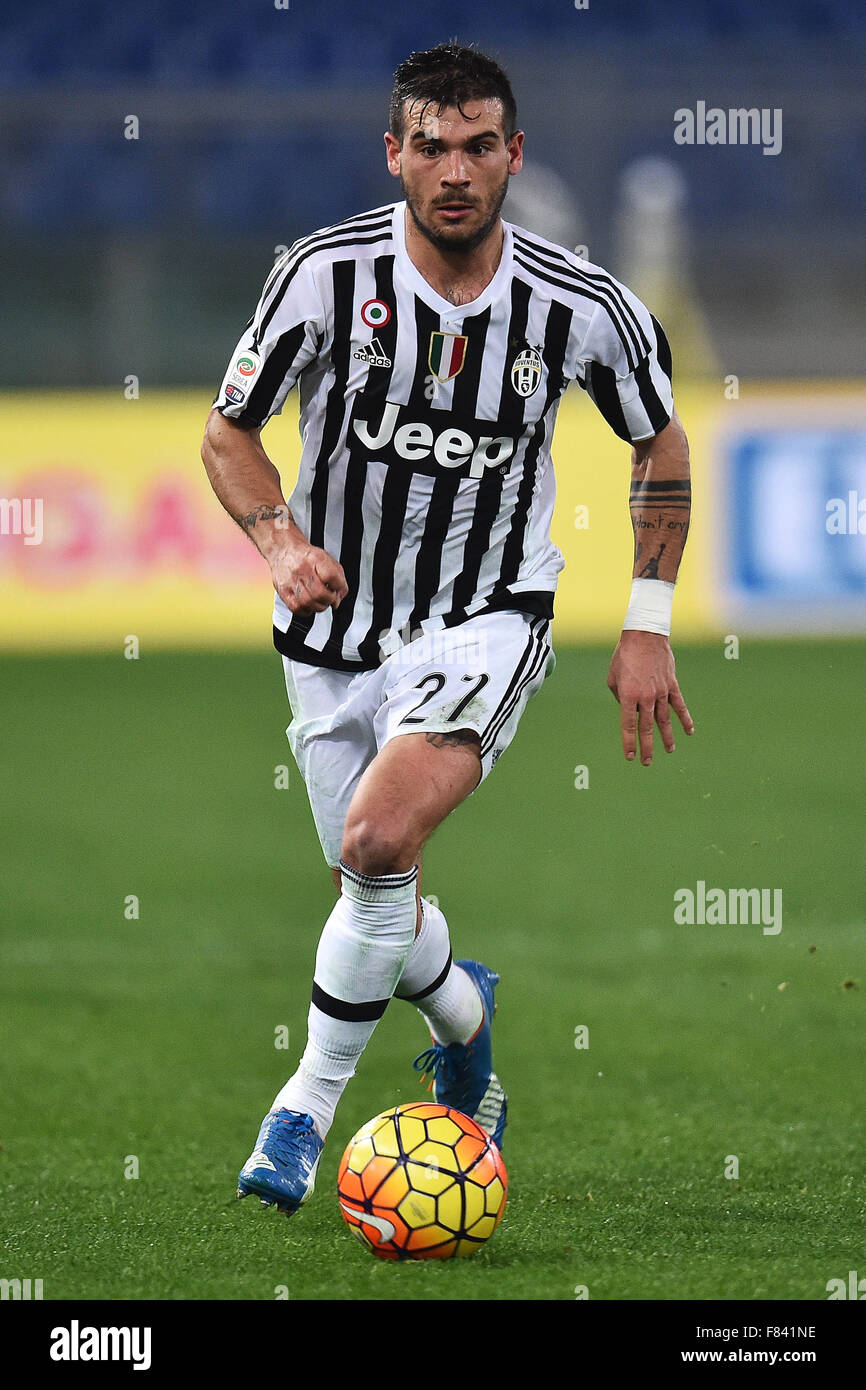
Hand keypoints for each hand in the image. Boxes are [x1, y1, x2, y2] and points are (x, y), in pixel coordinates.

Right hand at [270, 541, 347, 615]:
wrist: (283, 550)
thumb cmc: (306, 556)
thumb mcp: (326, 558)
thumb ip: (338, 577)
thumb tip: (340, 596)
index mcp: (315, 558)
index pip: (331, 576)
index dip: (339, 586)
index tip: (339, 589)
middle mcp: (302, 569)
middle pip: (320, 593)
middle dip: (330, 600)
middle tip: (331, 598)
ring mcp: (291, 581)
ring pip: (309, 603)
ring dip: (320, 606)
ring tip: (321, 601)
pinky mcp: (283, 591)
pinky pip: (297, 608)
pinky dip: (307, 610)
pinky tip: (310, 604)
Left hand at [607, 630, 693, 764]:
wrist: (644, 636)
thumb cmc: (624, 656)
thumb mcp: (613, 677)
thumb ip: (619, 696)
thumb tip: (630, 710)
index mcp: (627, 697)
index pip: (628, 726)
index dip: (629, 743)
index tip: (630, 757)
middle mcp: (645, 698)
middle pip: (647, 728)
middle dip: (647, 747)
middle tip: (647, 762)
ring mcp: (660, 692)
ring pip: (664, 720)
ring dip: (667, 737)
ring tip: (669, 751)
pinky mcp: (671, 685)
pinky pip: (680, 706)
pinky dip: (685, 719)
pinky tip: (689, 731)